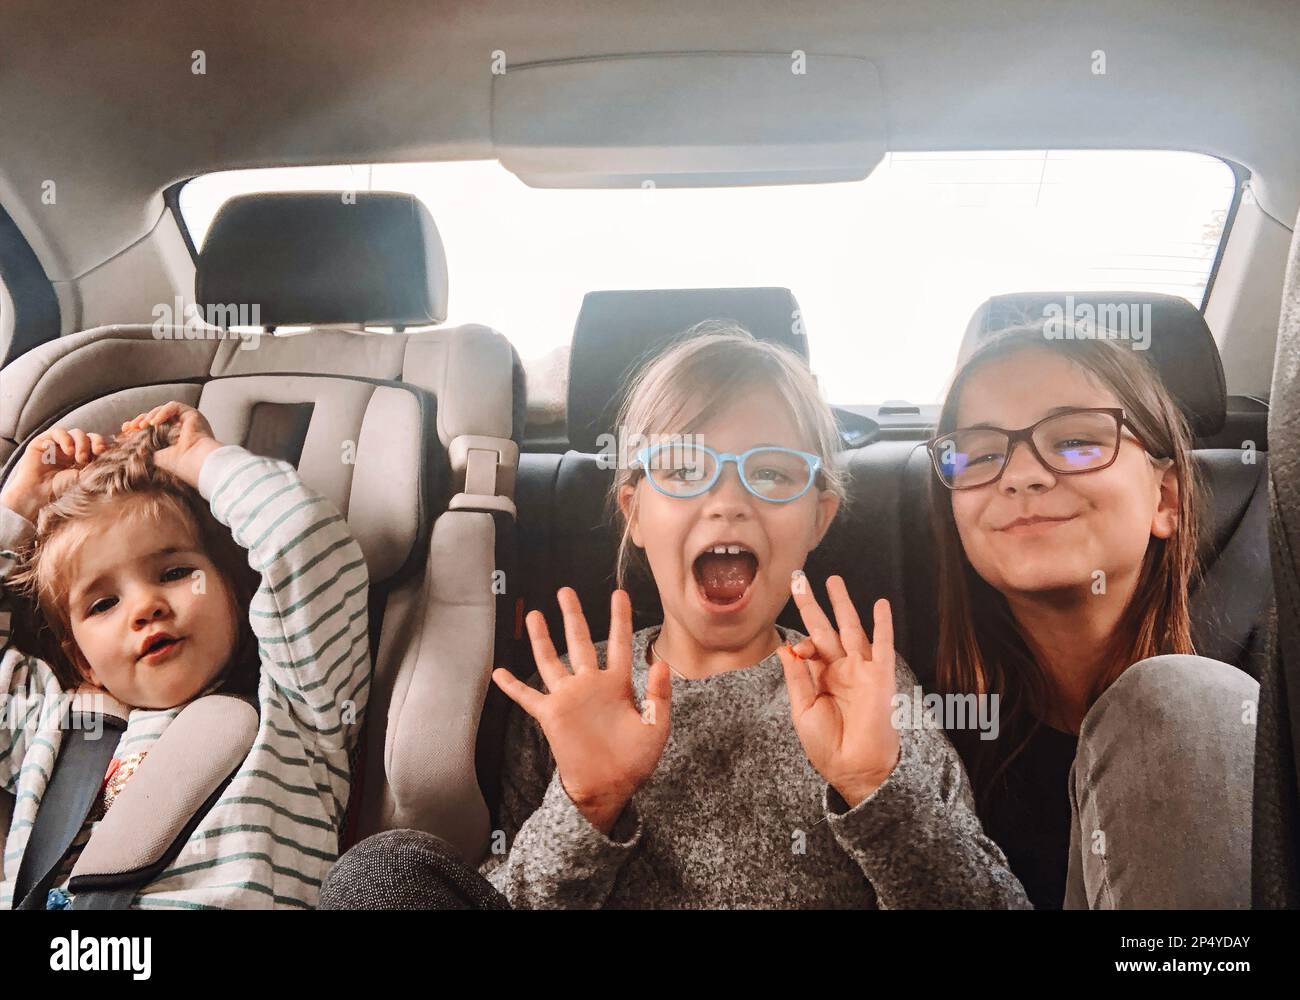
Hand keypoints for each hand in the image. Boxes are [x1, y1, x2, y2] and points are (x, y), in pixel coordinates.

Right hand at [0, 427, 107, 522]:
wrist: (39, 494)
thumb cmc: (62, 490)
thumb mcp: (86, 477)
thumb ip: (98, 466)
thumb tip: (117, 458)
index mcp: (85, 458)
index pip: (99, 444)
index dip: (104, 445)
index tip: (106, 452)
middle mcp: (73, 449)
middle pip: (90, 436)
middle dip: (96, 442)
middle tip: (97, 452)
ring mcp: (59, 445)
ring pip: (76, 433)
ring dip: (82, 443)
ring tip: (79, 458)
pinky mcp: (44, 441)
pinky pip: (58, 432)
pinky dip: (66, 439)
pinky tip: (67, 451)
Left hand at [121, 401, 221, 487]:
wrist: (198, 465)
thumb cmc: (182, 466)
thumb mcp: (157, 457)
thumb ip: (147, 449)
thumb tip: (132, 447)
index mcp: (175, 439)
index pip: (154, 428)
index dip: (139, 426)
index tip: (125, 430)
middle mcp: (182, 428)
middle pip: (157, 417)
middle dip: (140, 420)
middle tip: (129, 427)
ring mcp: (188, 421)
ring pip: (164, 410)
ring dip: (150, 416)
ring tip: (141, 426)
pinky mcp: (192, 414)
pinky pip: (174, 406)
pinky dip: (162, 412)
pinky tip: (153, 422)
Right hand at [492, 588, 671, 834]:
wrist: (609, 787)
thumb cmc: (635, 761)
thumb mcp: (655, 727)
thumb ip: (659, 696)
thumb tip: (661, 663)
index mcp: (617, 684)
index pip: (619, 643)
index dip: (619, 618)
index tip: (619, 594)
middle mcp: (590, 685)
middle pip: (580, 641)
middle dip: (573, 616)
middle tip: (566, 591)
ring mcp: (568, 698)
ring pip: (551, 660)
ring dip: (541, 638)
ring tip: (534, 614)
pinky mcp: (551, 715)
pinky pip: (528, 697)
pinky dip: (513, 686)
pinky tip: (499, 672)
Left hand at [778, 573, 899, 809]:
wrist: (854, 768)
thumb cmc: (828, 745)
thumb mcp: (803, 709)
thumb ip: (797, 678)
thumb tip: (785, 648)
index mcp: (821, 678)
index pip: (808, 647)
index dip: (801, 642)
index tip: (798, 648)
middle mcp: (840, 669)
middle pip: (825, 628)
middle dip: (813, 603)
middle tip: (799, 577)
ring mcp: (861, 670)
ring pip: (851, 628)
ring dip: (843, 604)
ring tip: (834, 580)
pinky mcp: (880, 676)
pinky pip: (881, 645)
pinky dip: (882, 624)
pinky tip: (880, 604)